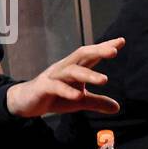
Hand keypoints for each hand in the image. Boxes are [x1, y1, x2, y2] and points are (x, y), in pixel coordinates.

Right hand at [5, 40, 123, 117]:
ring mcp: (53, 76)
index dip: (105, 47)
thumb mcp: (79, 101)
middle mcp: (65, 68)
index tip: (121, 41)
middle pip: (82, 54)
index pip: (91, 55)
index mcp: (75, 68)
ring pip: (72, 71)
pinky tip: (78, 95)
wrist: (26, 102)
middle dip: (98, 51)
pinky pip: (56, 87)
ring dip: (88, 74)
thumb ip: (97, 102)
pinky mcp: (43, 87)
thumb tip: (117, 107)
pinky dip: (67, 91)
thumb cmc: (54, 96)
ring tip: (104, 80)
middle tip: (114, 51)